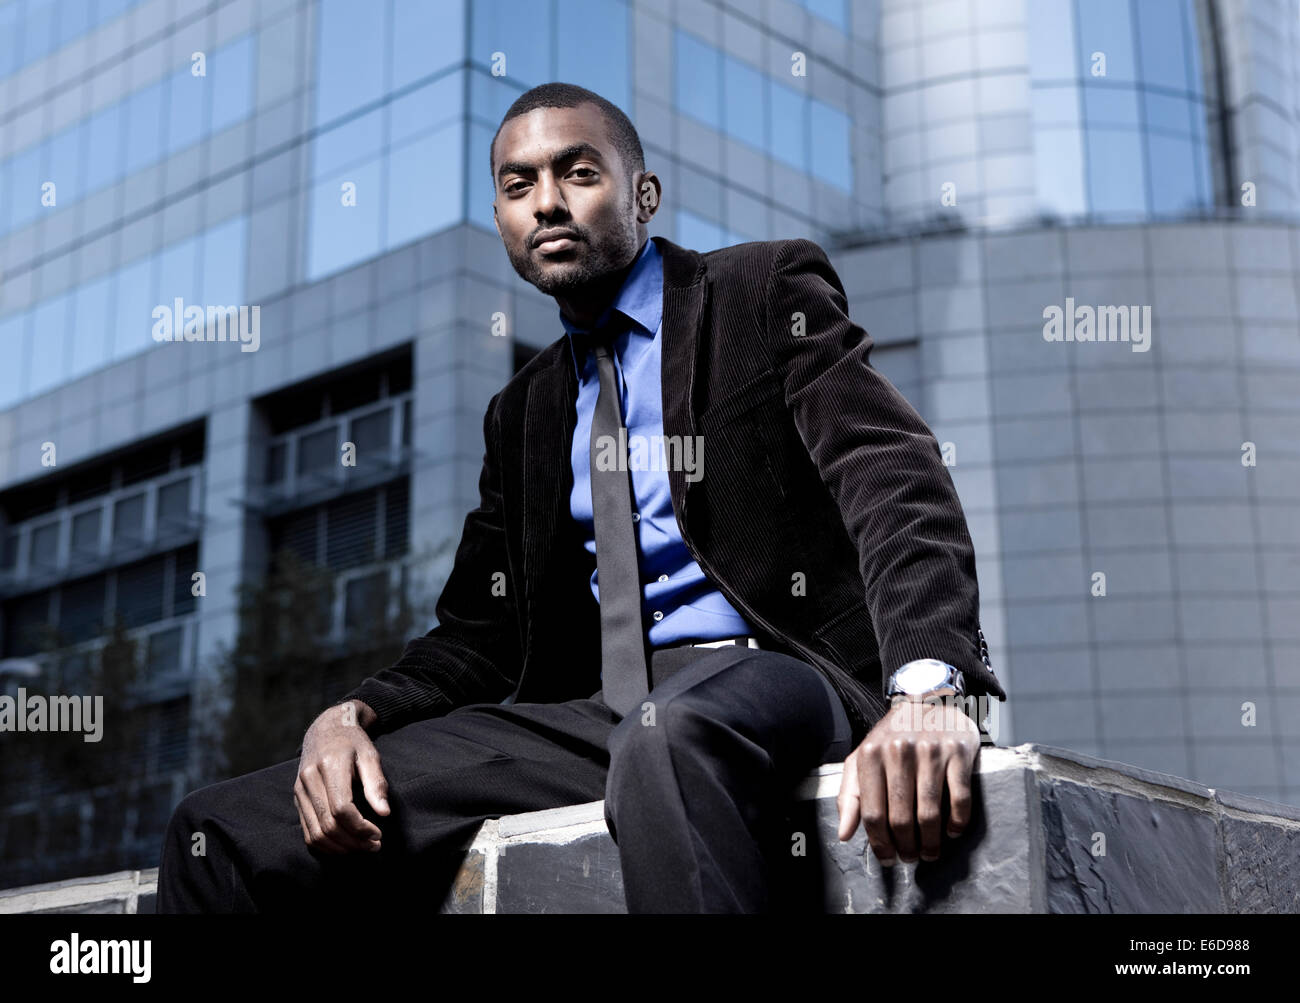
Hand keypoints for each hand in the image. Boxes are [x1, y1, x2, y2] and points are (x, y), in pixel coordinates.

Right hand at [294, 700, 390, 854]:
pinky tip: (345, 844)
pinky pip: (307, 832)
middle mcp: (309, 779)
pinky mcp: (297, 799)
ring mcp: (299, 790)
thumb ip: (377, 783)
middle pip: (328, 825)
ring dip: (340, 848)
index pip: (341, 809)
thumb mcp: (370, 755)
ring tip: (362, 847)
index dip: (360, 827)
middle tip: (374, 845)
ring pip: (315, 833)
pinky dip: (326, 845)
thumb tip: (384, 813)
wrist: (326, 729)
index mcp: (329, 765)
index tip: (378, 834)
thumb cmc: (353, 742)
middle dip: (353, 841)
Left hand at [835, 687, 980, 864]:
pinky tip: (952, 832)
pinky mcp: (958, 752)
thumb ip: (849, 795)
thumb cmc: (891, 737)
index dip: (880, 843)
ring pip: (930, 813)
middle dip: (906, 847)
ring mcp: (931, 751)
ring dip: (931, 842)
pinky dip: (957, 823)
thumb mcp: (863, 759)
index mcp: (871, 755)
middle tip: (910, 858)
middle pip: (901, 817)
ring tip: (929, 853)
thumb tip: (844, 834)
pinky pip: (960, 798)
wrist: (927, 700)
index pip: (872, 812)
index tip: (887, 858)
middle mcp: (899, 751)